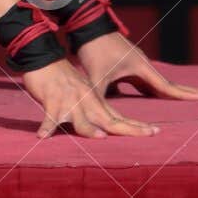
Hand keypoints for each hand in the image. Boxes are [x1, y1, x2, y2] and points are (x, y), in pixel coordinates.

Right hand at [21, 56, 158, 139]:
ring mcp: (70, 101)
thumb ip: (96, 111)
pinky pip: (50, 117)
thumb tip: (107, 129)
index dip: (136, 126)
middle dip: (128, 129)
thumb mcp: (84, 94)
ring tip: (99, 138)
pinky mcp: (52, 100)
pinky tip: (43, 136)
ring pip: (81, 120)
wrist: (46, 60)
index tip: (155, 132)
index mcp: (95, 101)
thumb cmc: (63, 81)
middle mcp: (87, 102)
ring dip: (88, 129)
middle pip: (109, 121)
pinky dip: (46, 126)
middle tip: (147, 134)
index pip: (119, 117)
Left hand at [75, 32, 197, 100]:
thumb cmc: (94, 49)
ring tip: (176, 98)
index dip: (182, 94)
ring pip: (152, 81)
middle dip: (181, 90)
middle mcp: (140, 64)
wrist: (87, 26)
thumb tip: (99, 116)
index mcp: (140, 67)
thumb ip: (99, 96)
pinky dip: (147, 88)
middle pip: (164, 82)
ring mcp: (133, 63)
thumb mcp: (97, 75)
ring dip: (163, 90)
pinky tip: (146, 95)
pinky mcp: (123, 63)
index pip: (165, 85)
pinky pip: (139, 80)